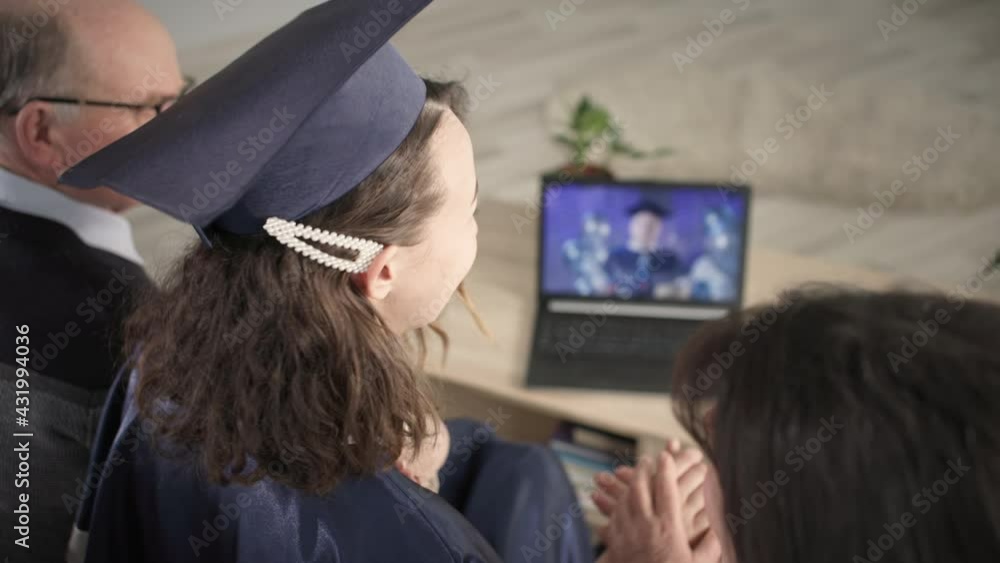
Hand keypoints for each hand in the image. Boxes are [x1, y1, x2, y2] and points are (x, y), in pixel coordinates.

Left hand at [600, 453, 720, 562]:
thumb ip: (710, 547)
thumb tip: (719, 532)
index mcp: (669, 529)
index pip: (666, 489)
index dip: (666, 469)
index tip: (667, 455)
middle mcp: (646, 527)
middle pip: (642, 488)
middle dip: (645, 469)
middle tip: (649, 459)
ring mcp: (627, 535)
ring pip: (625, 500)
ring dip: (630, 485)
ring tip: (635, 475)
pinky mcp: (615, 546)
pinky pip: (613, 518)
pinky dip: (617, 506)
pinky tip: (621, 504)